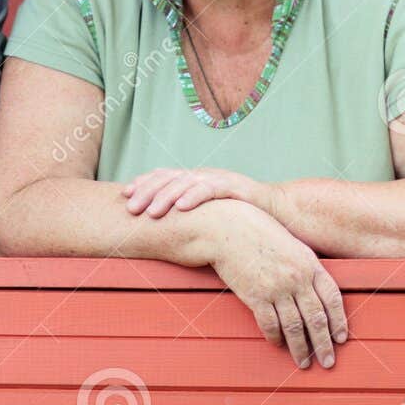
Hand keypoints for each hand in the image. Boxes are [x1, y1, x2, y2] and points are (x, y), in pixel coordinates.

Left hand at [124, 167, 276, 217]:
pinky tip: (181, 207)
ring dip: (166, 196)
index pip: (163, 177)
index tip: (124, 196)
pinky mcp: (235, 187)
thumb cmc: (241, 217)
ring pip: (186, 182)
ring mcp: (219, 179)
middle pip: (169, 178)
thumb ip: (189, 216)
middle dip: (147, 192)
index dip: (143, 184)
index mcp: (194, 180)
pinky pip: (211, 189)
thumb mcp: (209, 215)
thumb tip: (159, 229)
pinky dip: (194, 196)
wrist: (280, 212)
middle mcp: (203, 176)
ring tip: (151, 212)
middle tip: (131, 208)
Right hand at [197, 199, 346, 369]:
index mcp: (309, 263)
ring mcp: (276, 288)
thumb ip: (303, 266)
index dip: (339, 321)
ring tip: (304, 363)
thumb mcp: (289, 243)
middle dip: (324, 345)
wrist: (225, 227)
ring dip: (301, 349)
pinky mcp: (255, 296)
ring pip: (295, 327)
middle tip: (328, 363)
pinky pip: (270, 324)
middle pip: (317, 319)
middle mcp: (296, 278)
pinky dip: (275, 337)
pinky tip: (277, 344)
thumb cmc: (256, 230)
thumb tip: (314, 290)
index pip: (333, 298)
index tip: (341, 339)